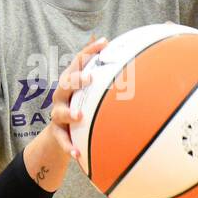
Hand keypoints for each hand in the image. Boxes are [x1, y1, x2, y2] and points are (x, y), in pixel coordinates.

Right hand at [49, 35, 108, 157]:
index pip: (78, 62)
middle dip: (77, 79)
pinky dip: (69, 147)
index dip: (89, 51)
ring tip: (79, 117)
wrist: (61, 135)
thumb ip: (108, 79)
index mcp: (71, 81)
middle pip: (65, 83)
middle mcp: (62, 95)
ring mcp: (58, 114)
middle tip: (90, 78)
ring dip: (70, 114)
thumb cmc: (82, 107)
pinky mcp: (58, 133)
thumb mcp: (91, 93)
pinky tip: (77, 154)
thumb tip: (139, 63)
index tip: (105, 43)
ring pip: (60, 112)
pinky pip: (62, 140)